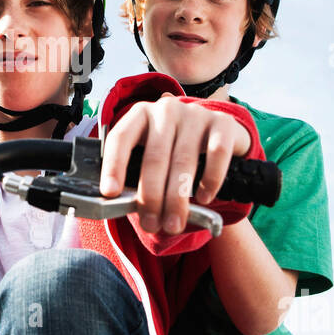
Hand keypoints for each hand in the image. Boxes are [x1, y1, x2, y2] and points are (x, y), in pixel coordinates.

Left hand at [99, 96, 251, 234]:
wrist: (217, 131)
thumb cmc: (176, 149)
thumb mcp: (153, 155)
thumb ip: (138, 174)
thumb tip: (122, 208)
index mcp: (140, 115)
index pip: (120, 138)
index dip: (113, 166)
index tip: (110, 194)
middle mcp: (166, 111)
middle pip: (154, 157)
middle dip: (150, 196)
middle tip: (150, 224)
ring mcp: (195, 114)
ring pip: (183, 161)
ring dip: (177, 198)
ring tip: (173, 224)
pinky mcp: (223, 123)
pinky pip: (216, 154)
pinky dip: (210, 180)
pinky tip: (204, 198)